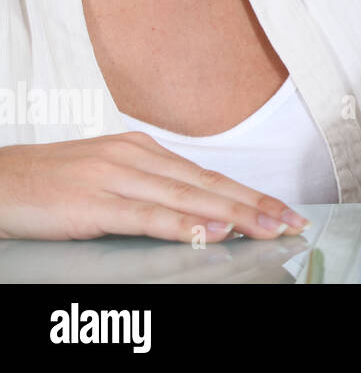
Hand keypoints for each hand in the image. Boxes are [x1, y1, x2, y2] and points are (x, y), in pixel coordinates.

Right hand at [0, 133, 309, 241]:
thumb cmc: (46, 184)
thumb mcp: (105, 178)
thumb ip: (148, 189)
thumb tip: (193, 211)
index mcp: (142, 149)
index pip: (209, 176)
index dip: (251, 194)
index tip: (284, 209)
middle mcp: (136, 157)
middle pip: (209, 185)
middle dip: (257, 205)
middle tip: (293, 222)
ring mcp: (116, 177)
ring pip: (189, 198)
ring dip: (234, 216)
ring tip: (268, 229)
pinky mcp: (93, 202)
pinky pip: (148, 215)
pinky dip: (185, 224)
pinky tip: (212, 232)